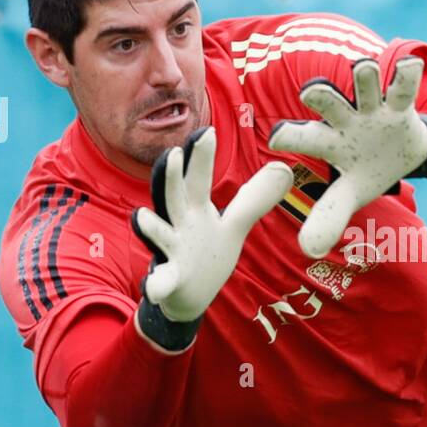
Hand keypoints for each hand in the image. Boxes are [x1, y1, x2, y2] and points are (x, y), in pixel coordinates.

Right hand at [132, 127, 292, 341]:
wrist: (186, 296)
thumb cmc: (207, 253)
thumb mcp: (233, 225)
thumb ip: (255, 198)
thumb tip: (285, 169)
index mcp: (196, 211)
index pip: (198, 179)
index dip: (202, 157)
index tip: (208, 131)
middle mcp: (179, 226)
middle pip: (175, 198)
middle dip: (172, 177)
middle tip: (172, 153)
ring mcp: (172, 253)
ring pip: (160, 236)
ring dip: (152, 227)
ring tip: (141, 216)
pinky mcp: (169, 281)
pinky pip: (161, 283)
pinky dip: (157, 285)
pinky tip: (155, 287)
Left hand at [268, 57, 426, 258]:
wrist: (404, 151)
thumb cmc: (367, 169)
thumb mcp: (349, 194)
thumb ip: (329, 216)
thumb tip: (310, 252)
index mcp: (328, 141)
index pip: (301, 136)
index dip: (288, 136)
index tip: (276, 138)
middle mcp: (346, 119)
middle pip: (327, 101)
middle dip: (319, 95)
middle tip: (309, 92)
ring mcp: (373, 109)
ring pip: (364, 84)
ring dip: (363, 76)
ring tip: (363, 69)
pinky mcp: (401, 105)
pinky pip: (403, 86)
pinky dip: (407, 75)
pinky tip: (409, 64)